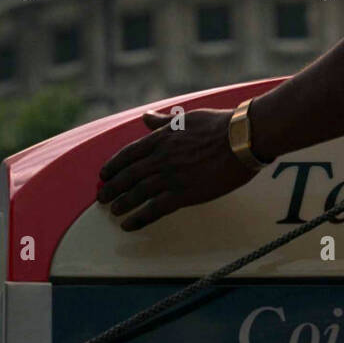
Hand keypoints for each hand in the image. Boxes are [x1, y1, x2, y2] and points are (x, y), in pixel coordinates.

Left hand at [96, 108, 257, 230]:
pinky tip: (128, 225)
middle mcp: (161, 158)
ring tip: (113, 211)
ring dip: (122, 203)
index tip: (104, 174)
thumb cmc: (219, 125)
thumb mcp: (187, 118)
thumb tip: (146, 117)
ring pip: (138, 193)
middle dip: (112, 187)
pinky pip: (154, 209)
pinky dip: (138, 218)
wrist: (241, 139)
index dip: (113, 166)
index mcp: (161, 138)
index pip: (128, 154)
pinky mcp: (184, 194)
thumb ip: (163, 121)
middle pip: (128, 175)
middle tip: (102, 197)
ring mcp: (171, 177)